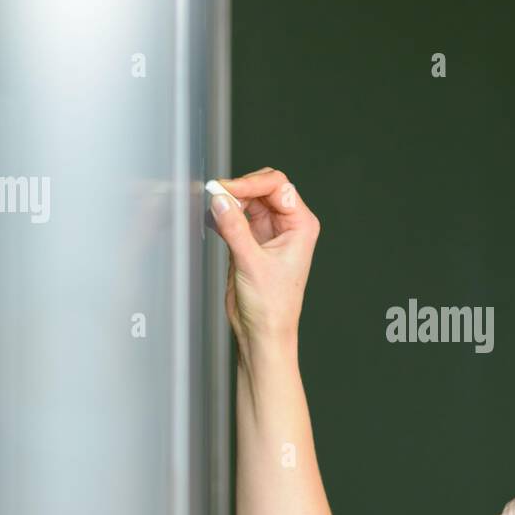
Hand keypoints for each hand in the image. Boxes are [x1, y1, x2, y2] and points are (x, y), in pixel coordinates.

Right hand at [207, 167, 319, 357]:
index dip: (250, 183)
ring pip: (249, 200)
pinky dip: (225, 214)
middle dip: (240, 188)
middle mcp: (289, 226)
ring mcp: (270, 232)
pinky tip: (213, 219)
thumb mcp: (251, 262)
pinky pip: (238, 217)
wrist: (263, 332)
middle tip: (216, 196)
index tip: (225, 190)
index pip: (277, 186)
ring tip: (214, 209)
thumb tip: (219, 198)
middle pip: (263, 187)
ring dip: (230, 201)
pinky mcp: (253, 242)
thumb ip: (234, 228)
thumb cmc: (271, 306)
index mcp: (301, 225)